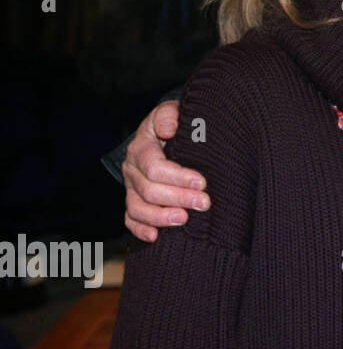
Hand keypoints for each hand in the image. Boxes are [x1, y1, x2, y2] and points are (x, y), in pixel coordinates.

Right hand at [123, 100, 209, 241]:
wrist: (167, 132)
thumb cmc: (175, 122)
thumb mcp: (172, 111)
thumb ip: (169, 115)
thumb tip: (168, 128)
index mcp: (141, 148)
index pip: (155, 167)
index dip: (178, 177)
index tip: (202, 182)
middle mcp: (132, 169)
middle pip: (149, 190)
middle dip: (178, 198)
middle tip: (204, 203)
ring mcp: (131, 187)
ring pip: (137, 208)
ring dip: (161, 217)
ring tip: (185, 219)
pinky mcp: (134, 200)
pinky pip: (131, 219)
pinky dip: (140, 230)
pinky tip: (155, 237)